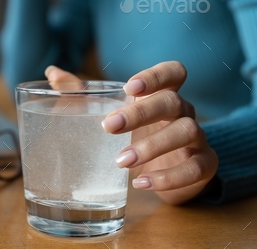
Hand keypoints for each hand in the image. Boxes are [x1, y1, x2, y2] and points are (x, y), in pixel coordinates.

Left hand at [45, 62, 218, 204]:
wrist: (166, 173)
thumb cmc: (134, 134)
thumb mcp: (108, 112)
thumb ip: (81, 93)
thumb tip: (52, 72)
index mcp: (163, 94)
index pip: (173, 72)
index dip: (156, 76)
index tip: (130, 87)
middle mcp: (184, 112)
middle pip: (173, 101)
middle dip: (141, 113)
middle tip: (109, 127)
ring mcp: (198, 138)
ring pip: (187, 131)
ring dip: (152, 146)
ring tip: (121, 161)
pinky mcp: (204, 165)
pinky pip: (195, 168)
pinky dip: (169, 177)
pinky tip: (141, 183)